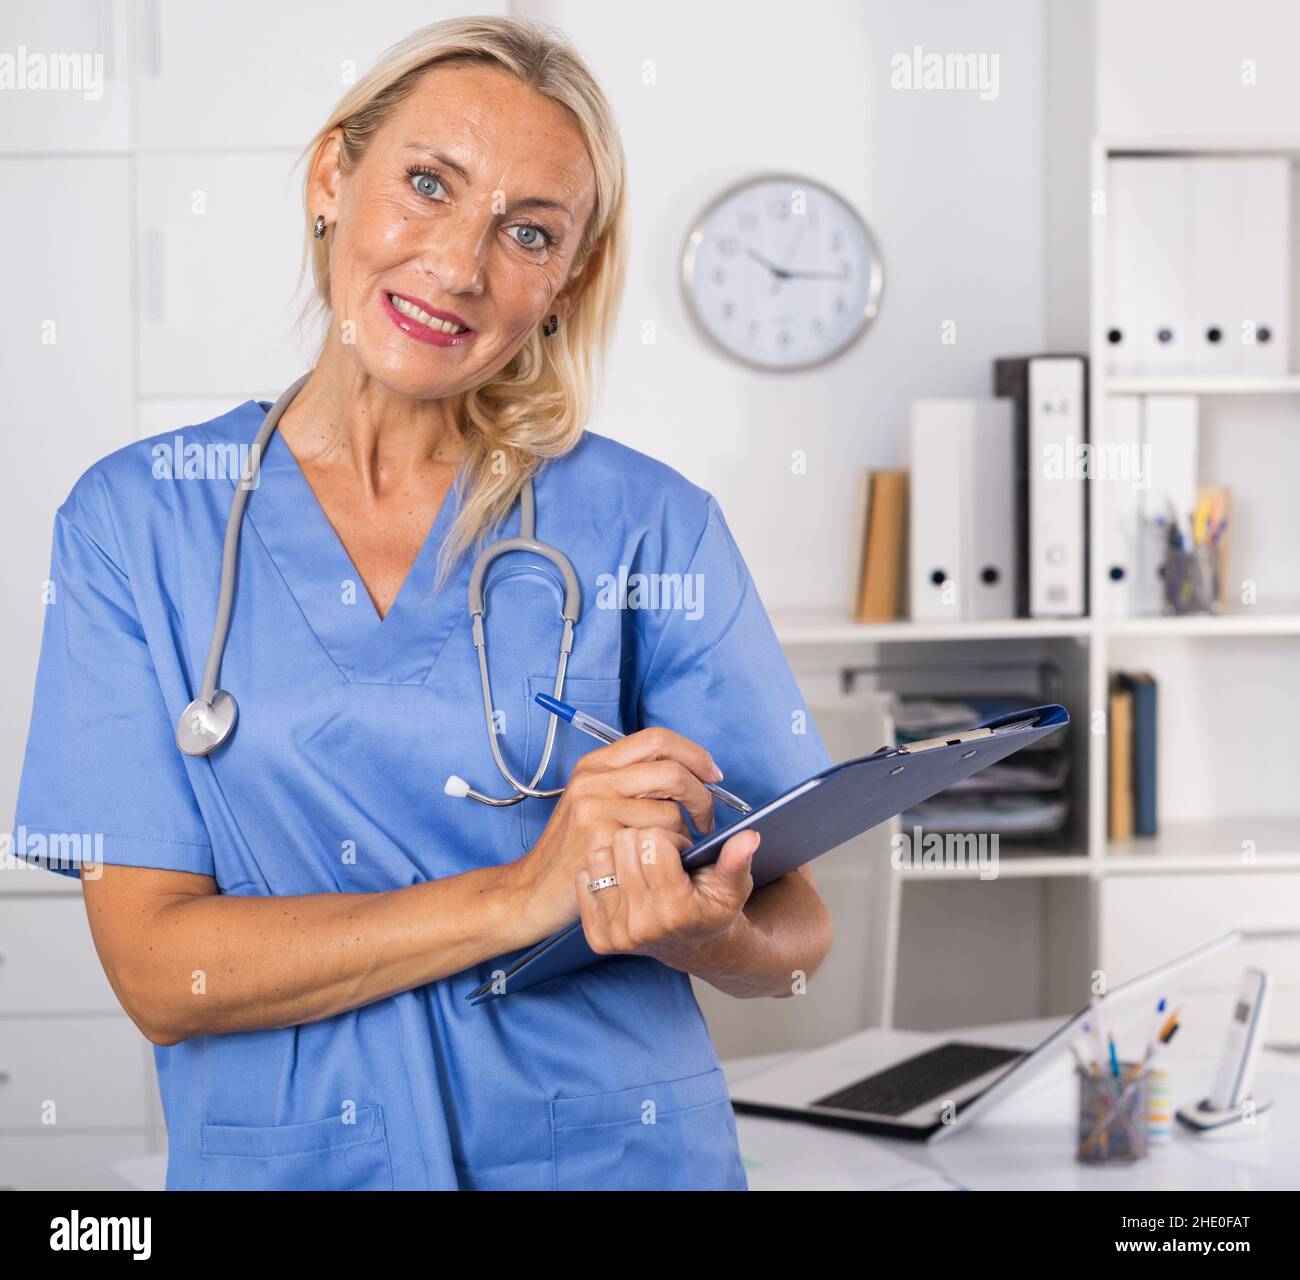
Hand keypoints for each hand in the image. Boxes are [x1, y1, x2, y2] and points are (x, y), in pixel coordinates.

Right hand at [504, 727, 724, 936]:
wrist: (535, 890)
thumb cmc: (576, 849)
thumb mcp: (595, 801)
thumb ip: (633, 780)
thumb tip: (690, 769)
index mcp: (596, 764)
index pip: (657, 739)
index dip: (694, 754)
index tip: (712, 774)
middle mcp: (594, 780)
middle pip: (672, 770)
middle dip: (702, 794)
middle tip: (706, 818)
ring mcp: (595, 809)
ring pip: (671, 810)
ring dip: (686, 833)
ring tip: (674, 848)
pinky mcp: (602, 841)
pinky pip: (661, 841)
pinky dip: (674, 852)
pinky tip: (661, 862)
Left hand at [575, 825, 760, 975]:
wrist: (692, 946)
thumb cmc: (711, 908)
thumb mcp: (732, 886)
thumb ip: (737, 860)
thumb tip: (749, 837)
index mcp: (676, 911)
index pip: (652, 842)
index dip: (667, 837)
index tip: (677, 850)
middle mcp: (643, 927)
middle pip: (624, 844)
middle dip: (643, 841)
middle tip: (657, 857)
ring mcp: (617, 935)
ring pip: (600, 857)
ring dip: (618, 853)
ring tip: (639, 867)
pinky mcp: (597, 938)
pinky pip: (585, 879)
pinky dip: (601, 873)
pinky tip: (621, 881)